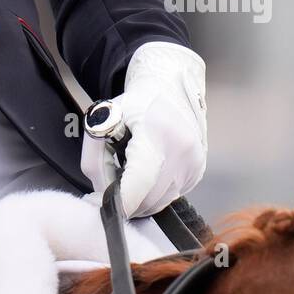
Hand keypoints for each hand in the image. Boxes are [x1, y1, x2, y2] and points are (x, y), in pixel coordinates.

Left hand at [81, 41, 206, 218]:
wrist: (171, 88)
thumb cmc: (135, 104)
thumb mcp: (104, 123)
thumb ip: (95, 162)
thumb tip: (100, 199)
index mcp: (157, 132)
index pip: (140, 181)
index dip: (121, 201)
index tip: (105, 205)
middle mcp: (182, 150)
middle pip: (149, 198)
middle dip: (126, 200)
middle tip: (111, 184)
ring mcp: (194, 162)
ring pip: (160, 202)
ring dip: (140, 198)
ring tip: (129, 173)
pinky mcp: (199, 171)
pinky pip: (171, 195)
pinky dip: (155, 191)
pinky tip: (148, 171)